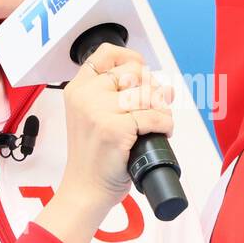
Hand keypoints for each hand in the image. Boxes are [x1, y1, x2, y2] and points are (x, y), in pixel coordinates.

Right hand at [56, 42, 174, 216]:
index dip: (131, 59)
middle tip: (154, 108)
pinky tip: (162, 132)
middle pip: (134, 72)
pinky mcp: (114, 129)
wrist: (85, 189)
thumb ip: (118, 97)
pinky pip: (154, 116)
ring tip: (159, 122)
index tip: (142, 75)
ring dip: (162, 108)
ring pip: (147, 94)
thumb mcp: (94, 118)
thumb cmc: (94, 158)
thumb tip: (162, 86)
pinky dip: (165, 124)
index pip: (107, 54)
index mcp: (78, 89)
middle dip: (152, 89)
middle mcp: (85, 95)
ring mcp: (98, 111)